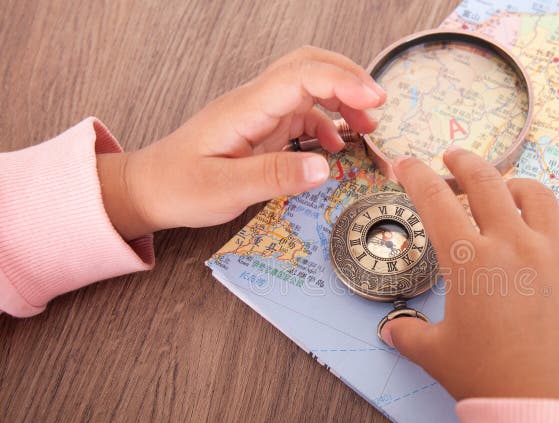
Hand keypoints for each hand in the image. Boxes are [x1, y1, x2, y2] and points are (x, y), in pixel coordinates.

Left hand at [97, 46, 385, 239]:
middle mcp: (255, 102)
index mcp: (246, 108)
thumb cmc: (179, 187)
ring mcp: (258, 113)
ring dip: (342, 98)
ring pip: (308, 86)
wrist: (148, 189)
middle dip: (349, 78)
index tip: (375, 100)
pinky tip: (336, 145)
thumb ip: (275, 177)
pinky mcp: (261, 128)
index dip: (342, 81)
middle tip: (379, 104)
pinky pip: (301, 113)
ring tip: (367, 127)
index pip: (301, 75)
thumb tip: (324, 166)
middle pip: (308, 66)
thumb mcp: (225, 190)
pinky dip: (327, 122)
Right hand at [382, 148, 558, 405]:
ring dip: (517, 186)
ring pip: (538, 195)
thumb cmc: (489, 380)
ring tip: (509, 192)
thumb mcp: (437, 356)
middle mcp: (513, 244)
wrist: (551, 407)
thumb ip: (409, 336)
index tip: (406, 165)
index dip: (415, 176)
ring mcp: (557, 254)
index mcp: (469, 260)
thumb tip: (391, 331)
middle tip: (454, 158)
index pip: (434, 201)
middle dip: (464, 162)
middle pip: (486, 182)